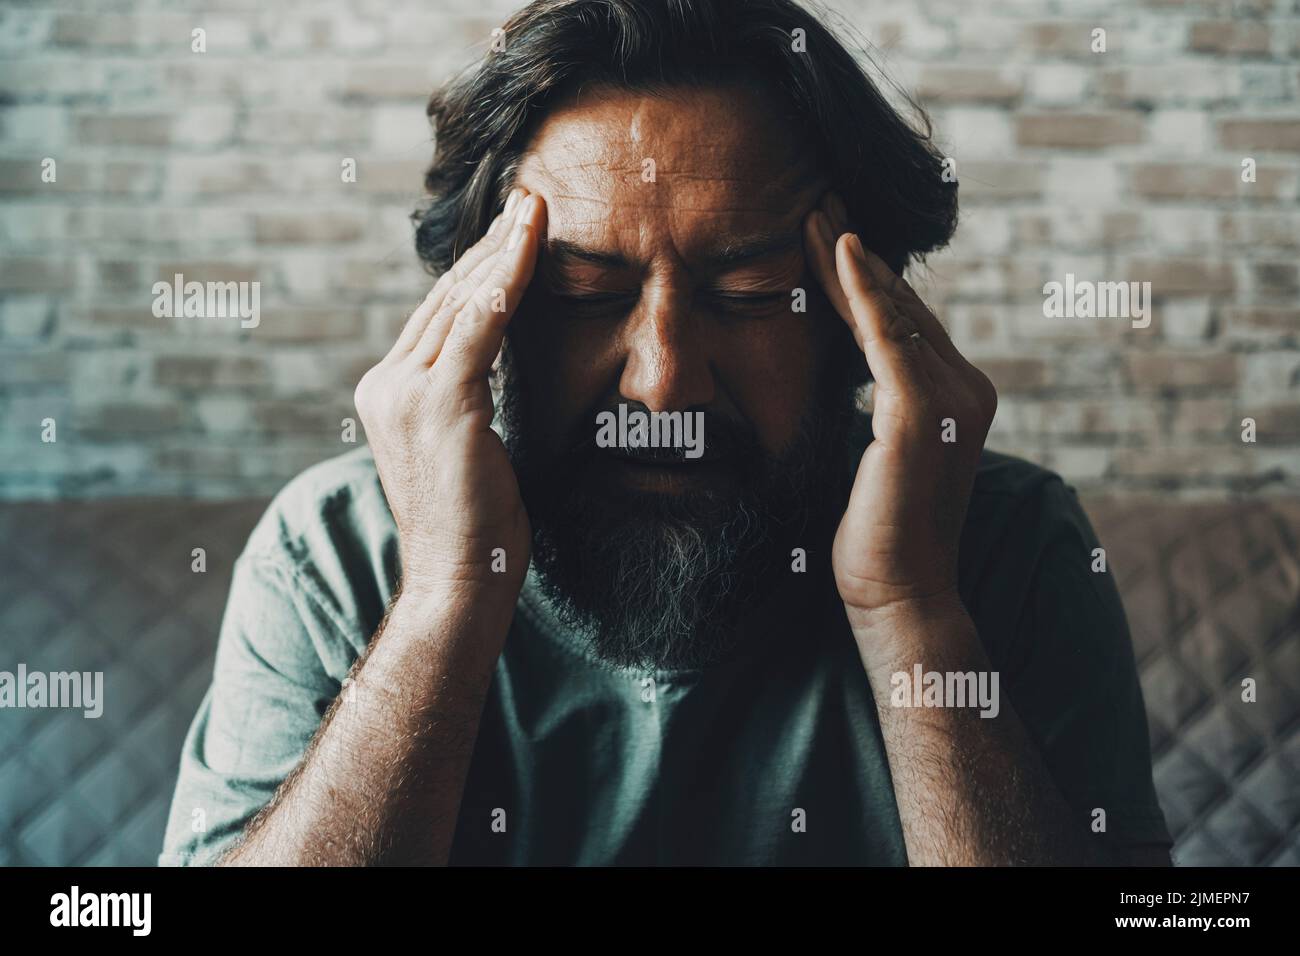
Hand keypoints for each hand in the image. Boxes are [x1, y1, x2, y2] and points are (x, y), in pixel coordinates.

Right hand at [355, 188, 545, 605]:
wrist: (461, 580)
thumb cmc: (477, 528)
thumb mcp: (467, 448)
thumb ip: (468, 400)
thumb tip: (497, 365)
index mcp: (386, 393)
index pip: (437, 318)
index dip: (475, 272)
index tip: (510, 235)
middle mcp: (385, 384)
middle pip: (445, 299)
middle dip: (489, 247)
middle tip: (526, 203)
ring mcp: (405, 391)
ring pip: (462, 300)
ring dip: (503, 248)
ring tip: (535, 208)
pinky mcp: (439, 401)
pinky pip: (482, 321)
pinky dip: (509, 275)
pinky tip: (533, 240)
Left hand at [804, 191, 996, 629]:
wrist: (898, 593)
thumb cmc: (878, 535)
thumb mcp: (877, 455)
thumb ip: (877, 409)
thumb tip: (849, 375)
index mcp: (957, 398)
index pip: (905, 324)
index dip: (867, 281)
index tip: (831, 239)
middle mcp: (966, 389)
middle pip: (903, 307)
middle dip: (857, 256)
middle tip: (820, 204)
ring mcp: (949, 399)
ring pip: (895, 311)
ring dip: (852, 260)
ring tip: (815, 214)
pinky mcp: (919, 413)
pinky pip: (886, 337)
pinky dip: (863, 292)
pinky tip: (838, 253)